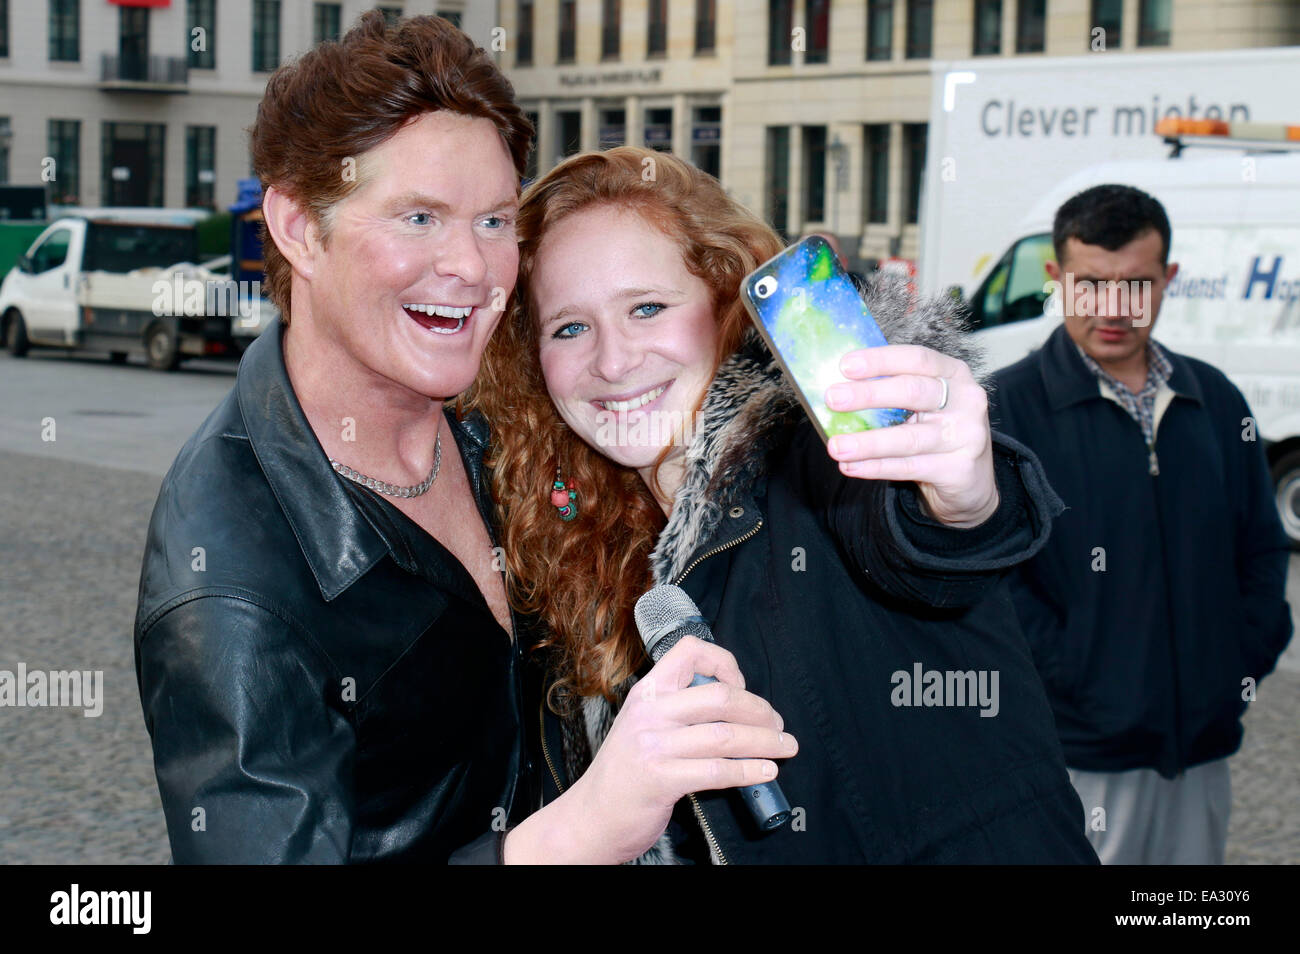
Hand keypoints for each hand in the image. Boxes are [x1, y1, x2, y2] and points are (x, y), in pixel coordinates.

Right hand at [503, 635, 794, 863]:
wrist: (591, 816)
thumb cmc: (625, 773)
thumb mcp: (643, 725)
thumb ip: (678, 709)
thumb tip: (733, 705)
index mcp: (648, 692)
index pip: (690, 651)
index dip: (725, 663)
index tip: (742, 685)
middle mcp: (650, 713)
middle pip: (720, 697)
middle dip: (760, 710)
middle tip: (777, 724)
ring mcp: (654, 746)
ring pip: (725, 735)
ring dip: (765, 741)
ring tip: (784, 747)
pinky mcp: (661, 779)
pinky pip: (718, 770)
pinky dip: (750, 771)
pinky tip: (766, 772)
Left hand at [823, 344, 998, 527]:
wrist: (972, 479)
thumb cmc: (938, 430)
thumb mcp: (926, 403)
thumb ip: (893, 390)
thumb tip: (840, 385)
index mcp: (953, 374)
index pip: (917, 359)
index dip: (881, 360)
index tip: (845, 365)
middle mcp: (965, 400)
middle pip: (913, 392)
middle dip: (869, 395)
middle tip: (833, 398)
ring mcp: (966, 436)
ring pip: (908, 438)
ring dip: (867, 442)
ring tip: (836, 446)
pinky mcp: (958, 469)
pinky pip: (908, 467)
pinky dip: (876, 467)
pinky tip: (851, 466)